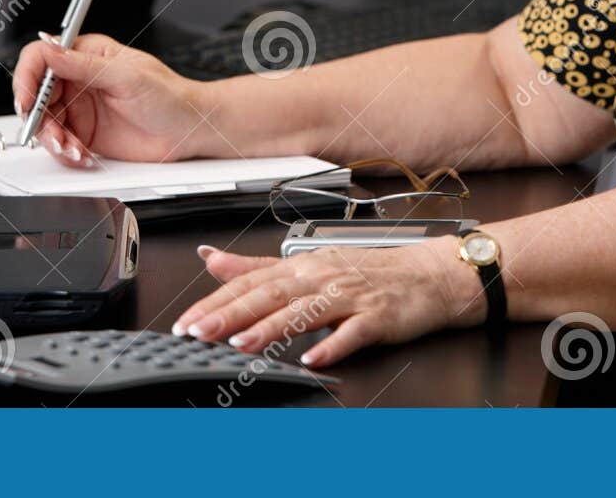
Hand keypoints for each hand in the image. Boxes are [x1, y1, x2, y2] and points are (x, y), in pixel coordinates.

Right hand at [10, 33, 212, 166]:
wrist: (188, 130)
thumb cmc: (169, 95)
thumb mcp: (128, 76)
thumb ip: (86, 66)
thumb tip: (52, 50)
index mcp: (87, 55)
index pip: (42, 57)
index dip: (27, 77)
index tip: (27, 100)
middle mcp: (79, 80)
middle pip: (36, 94)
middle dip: (39, 117)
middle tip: (53, 134)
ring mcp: (80, 108)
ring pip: (45, 123)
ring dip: (53, 140)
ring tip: (74, 149)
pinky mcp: (84, 134)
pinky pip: (60, 144)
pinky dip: (66, 153)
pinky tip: (83, 156)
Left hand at [171, 237, 486, 368]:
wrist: (428, 275)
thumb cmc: (368, 272)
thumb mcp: (309, 264)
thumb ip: (256, 267)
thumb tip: (210, 258)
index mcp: (302, 267)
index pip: (251, 283)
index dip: (217, 302)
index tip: (187, 323)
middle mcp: (322, 277)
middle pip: (271, 295)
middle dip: (232, 315)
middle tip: (200, 333)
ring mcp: (350, 296)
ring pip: (305, 311)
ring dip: (272, 328)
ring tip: (243, 344)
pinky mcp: (377, 316)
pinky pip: (352, 332)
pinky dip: (332, 345)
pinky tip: (313, 357)